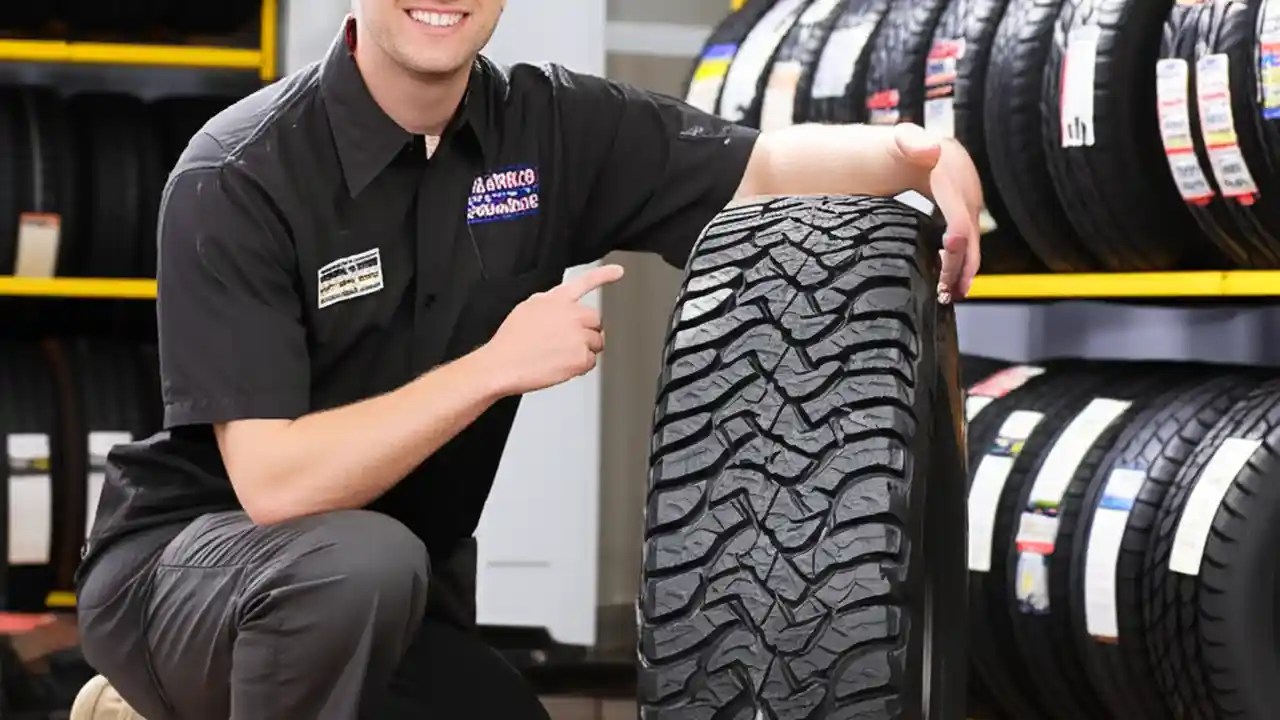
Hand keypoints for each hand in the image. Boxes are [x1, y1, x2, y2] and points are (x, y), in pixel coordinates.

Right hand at [478, 264, 624, 395]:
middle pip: (596, 321)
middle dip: (587, 332)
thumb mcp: (528, 309)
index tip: (618, 271)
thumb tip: (563, 311)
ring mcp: (578, 335)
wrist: (502, 364)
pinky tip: (560, 365)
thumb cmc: (510, 342)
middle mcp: (571, 314)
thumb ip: (551, 306)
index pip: (585, 282)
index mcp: (556, 300)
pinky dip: (579, 367)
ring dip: (583, 350)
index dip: (604, 275)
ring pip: (596, 343)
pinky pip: (591, 362)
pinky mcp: (581, 356)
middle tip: (569, 344)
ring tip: (559, 356)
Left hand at [892, 123, 984, 301]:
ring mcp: (967, 200)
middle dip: (962, 265)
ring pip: (971, 240)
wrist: (910, 147)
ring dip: (965, 268)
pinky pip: (966, 237)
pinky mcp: (964, 210)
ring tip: (952, 294)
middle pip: (969, 233)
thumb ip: (911, 142)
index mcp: (951, 174)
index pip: (958, 215)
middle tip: (949, 292)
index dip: (956, 240)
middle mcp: (966, 189)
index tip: (947, 264)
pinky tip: (951, 278)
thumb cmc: (899, 148)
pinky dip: (961, 259)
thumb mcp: (900, 139)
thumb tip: (931, 151)